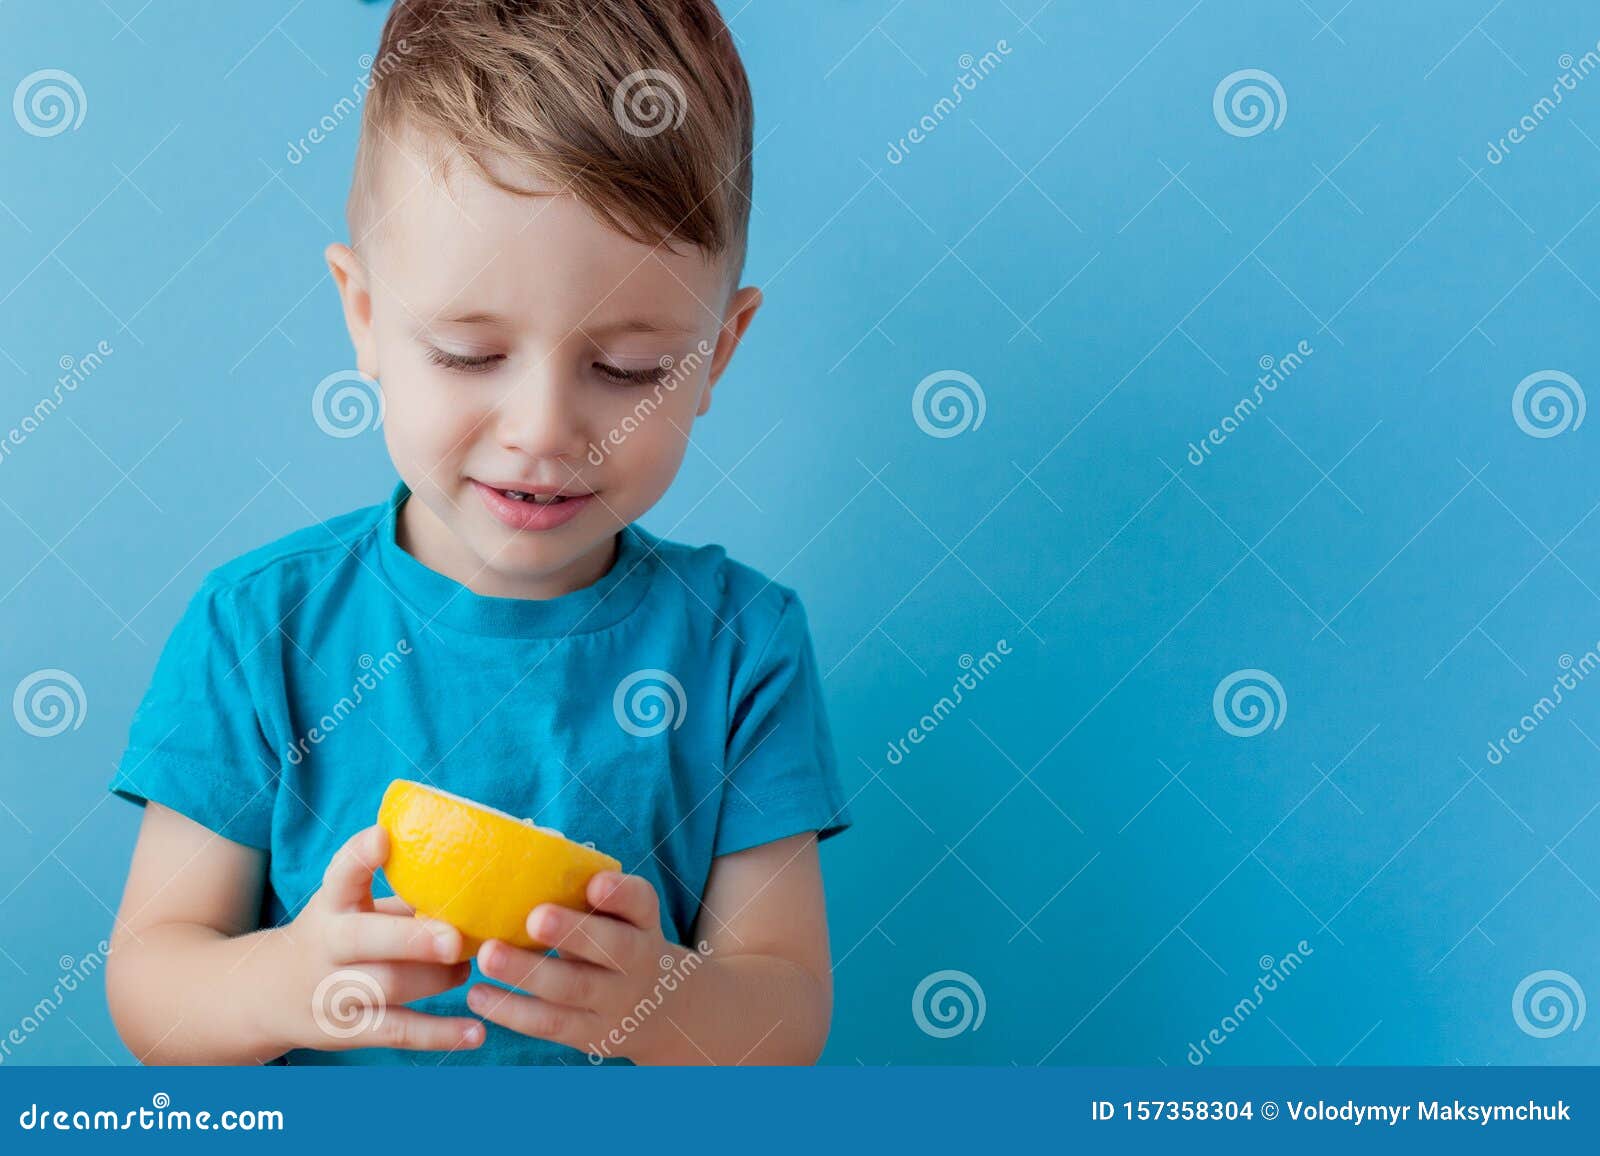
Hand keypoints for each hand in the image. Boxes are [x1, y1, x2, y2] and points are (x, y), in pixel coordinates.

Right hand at [272, 825, 484, 1053]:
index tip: (383, 837)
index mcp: (332, 904)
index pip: (340, 875)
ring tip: (465, 968)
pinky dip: (439, 1034)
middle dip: (411, 939)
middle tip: (452, 939)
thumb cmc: (337, 934)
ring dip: (437, 979)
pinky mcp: (347, 1031)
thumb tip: (477, 876)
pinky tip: (475, 1032)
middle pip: (364, 939)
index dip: (360, 856)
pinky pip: (397, 1032)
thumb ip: (402, 894)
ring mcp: (333, 990)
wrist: (269, 994)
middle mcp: (328, 944)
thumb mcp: (351, 907)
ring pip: (388, 986)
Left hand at [466, 871, 685, 1060]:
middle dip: (573, 933)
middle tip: (536, 918)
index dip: (620, 893)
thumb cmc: (617, 942)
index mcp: (643, 922)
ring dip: (528, 973)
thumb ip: (587, 893)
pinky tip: (479, 995)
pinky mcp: (592, 1034)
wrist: (656, 1010)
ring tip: (488, 956)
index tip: (594, 884)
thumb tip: (533, 848)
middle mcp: (638, 961)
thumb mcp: (620, 919)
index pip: (642, 902)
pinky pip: (550, 1023)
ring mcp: (616, 1002)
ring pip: (573, 988)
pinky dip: (512, 1011)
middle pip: (613, 947)